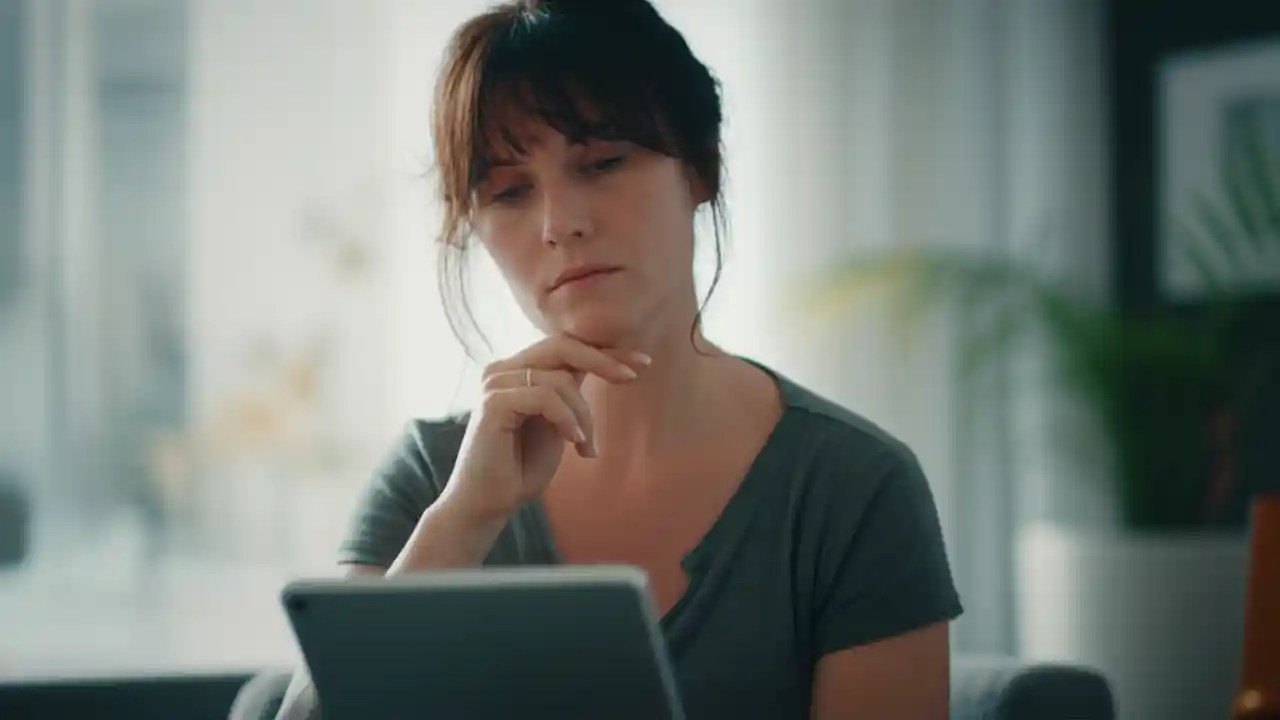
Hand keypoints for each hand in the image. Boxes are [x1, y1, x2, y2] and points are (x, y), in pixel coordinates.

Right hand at [441, 333, 650, 524]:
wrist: (488, 504)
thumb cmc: (521, 467)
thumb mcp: (558, 422)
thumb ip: (570, 392)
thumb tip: (607, 363)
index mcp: (518, 370)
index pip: (565, 346)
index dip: (604, 351)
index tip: (642, 362)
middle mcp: (503, 369)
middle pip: (562, 346)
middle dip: (603, 360)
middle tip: (632, 377)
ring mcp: (496, 383)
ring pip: (560, 379)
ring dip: (584, 415)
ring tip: (586, 447)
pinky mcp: (494, 402)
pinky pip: (546, 398)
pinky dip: (567, 420)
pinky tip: (575, 443)